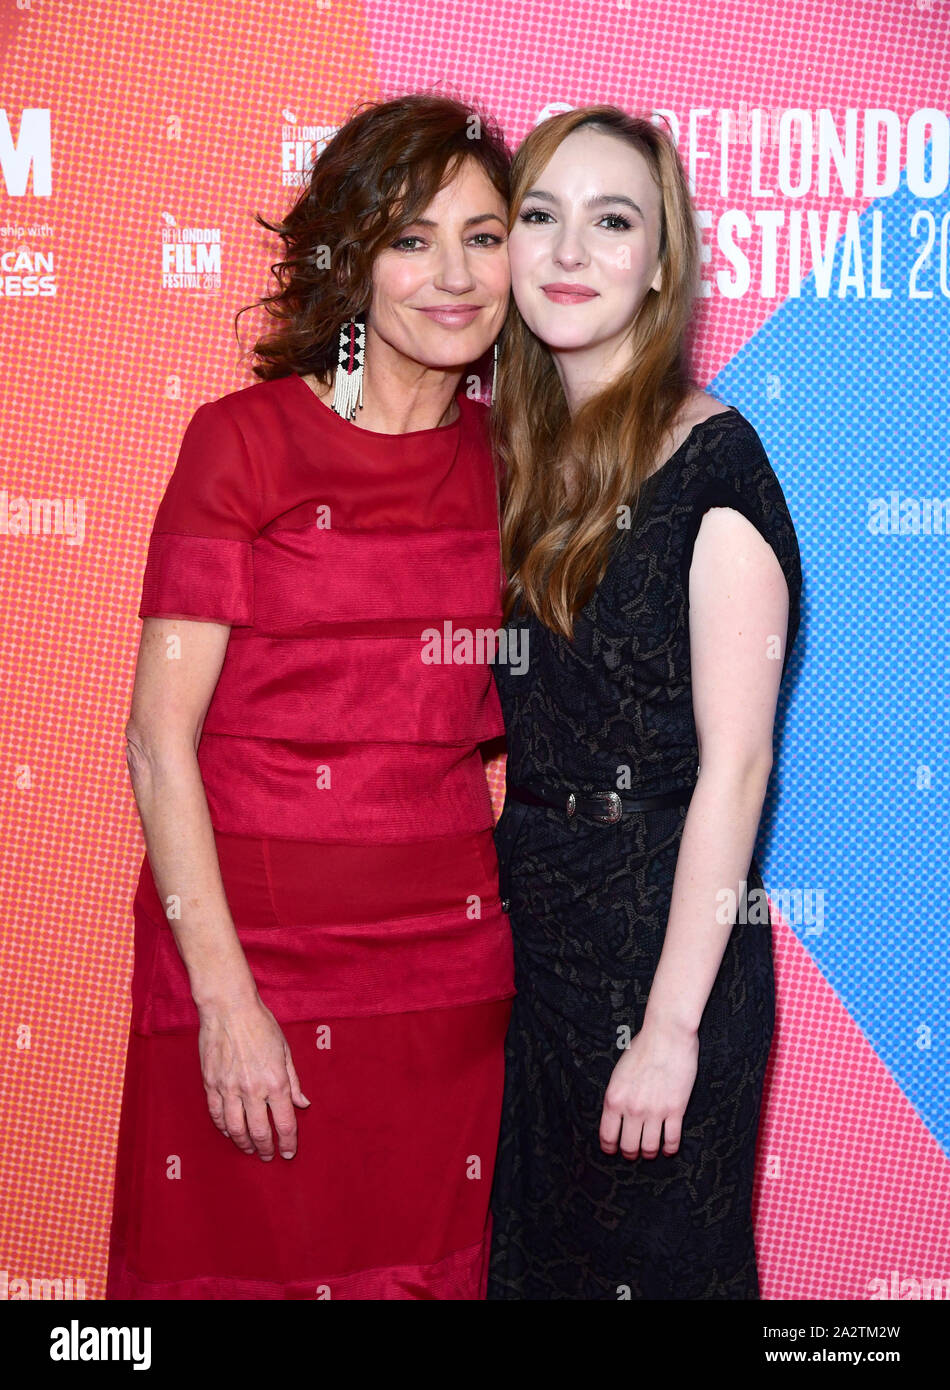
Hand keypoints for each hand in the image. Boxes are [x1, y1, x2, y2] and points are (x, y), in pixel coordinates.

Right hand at [197, 996, 310, 1159]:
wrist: (228, 1008)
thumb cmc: (260, 1024)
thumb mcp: (284, 1050)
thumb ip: (293, 1081)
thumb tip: (302, 1104)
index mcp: (275, 1081)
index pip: (285, 1123)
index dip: (288, 1142)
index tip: (289, 1152)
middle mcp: (253, 1089)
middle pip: (260, 1132)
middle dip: (266, 1149)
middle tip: (268, 1156)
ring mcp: (229, 1088)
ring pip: (235, 1129)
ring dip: (244, 1143)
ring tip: (250, 1149)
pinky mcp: (211, 1084)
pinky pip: (217, 1114)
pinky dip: (224, 1128)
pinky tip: (230, 1132)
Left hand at [599, 1019, 697, 1159]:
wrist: (667, 1034)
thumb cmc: (642, 1047)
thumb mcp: (619, 1072)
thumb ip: (618, 1095)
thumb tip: (618, 1114)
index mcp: (614, 1098)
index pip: (607, 1136)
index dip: (609, 1147)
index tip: (612, 1150)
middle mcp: (632, 1108)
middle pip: (628, 1147)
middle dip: (629, 1153)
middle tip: (632, 1153)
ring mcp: (655, 1111)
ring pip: (649, 1148)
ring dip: (649, 1153)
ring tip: (650, 1152)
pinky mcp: (676, 1109)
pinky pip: (672, 1140)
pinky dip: (669, 1149)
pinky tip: (668, 1148)